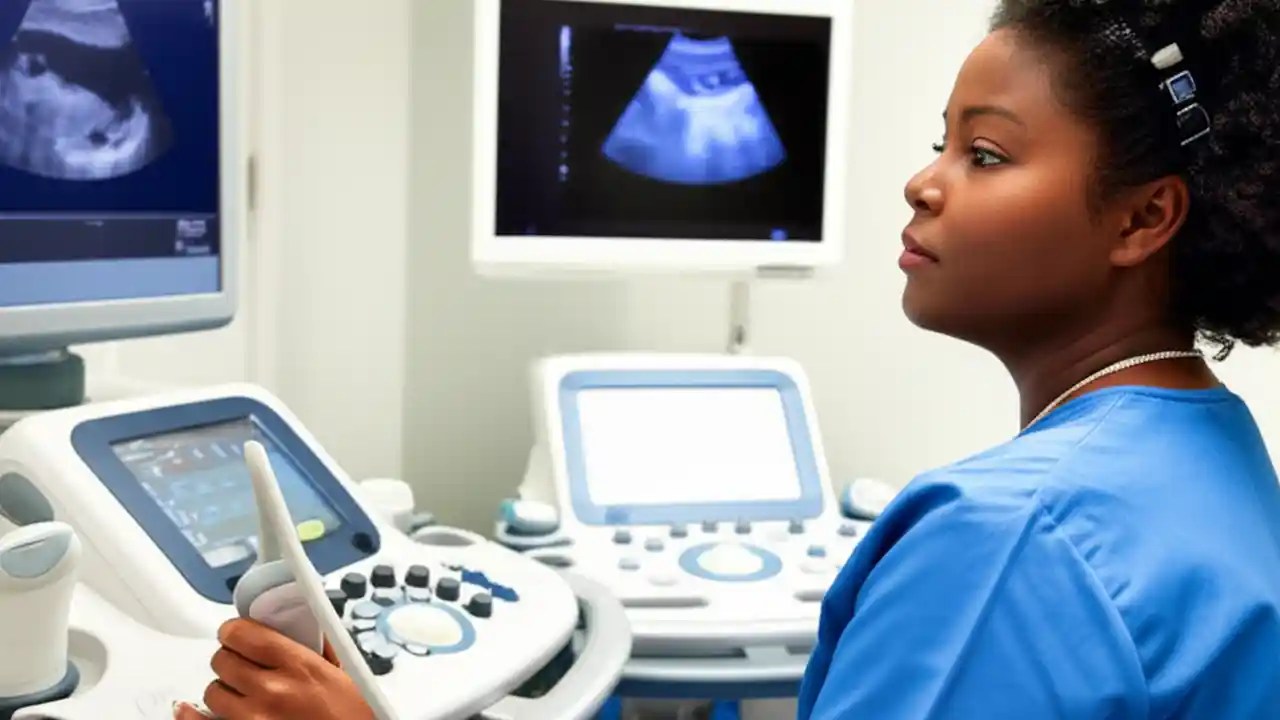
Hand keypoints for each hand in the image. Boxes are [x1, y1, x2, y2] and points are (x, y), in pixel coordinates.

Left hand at [173, 618, 374, 719]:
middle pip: (222, 660)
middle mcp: (272, 692)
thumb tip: (297, 622)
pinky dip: (191, 716)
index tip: (237, 634)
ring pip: (211, 692)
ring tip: (242, 694)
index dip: (234, 631)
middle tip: (243, 665)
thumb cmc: (353, 717)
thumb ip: (317, 647)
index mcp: (299, 667)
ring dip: (224, 689)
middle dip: (231, 659)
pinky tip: (187, 709)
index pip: (242, 634)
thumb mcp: (342, 674)